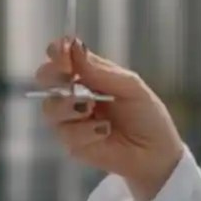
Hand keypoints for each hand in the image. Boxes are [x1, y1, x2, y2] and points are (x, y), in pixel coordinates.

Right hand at [36, 37, 184, 200]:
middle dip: (53, 75)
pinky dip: (87, 130)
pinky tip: (105, 131)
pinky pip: (67, 133)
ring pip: (50, 107)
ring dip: (72, 105)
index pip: (62, 57)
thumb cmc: (146, 116)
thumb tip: (76, 47)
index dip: (58, 52)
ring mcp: (71, 120)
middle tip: (71, 78)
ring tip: (94, 108)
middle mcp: (74, 95)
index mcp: (88, 76)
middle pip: (45, 78)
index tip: (64, 52)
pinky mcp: (72, 145)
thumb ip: (102, 71)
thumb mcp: (131, 87)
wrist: (156, 153)